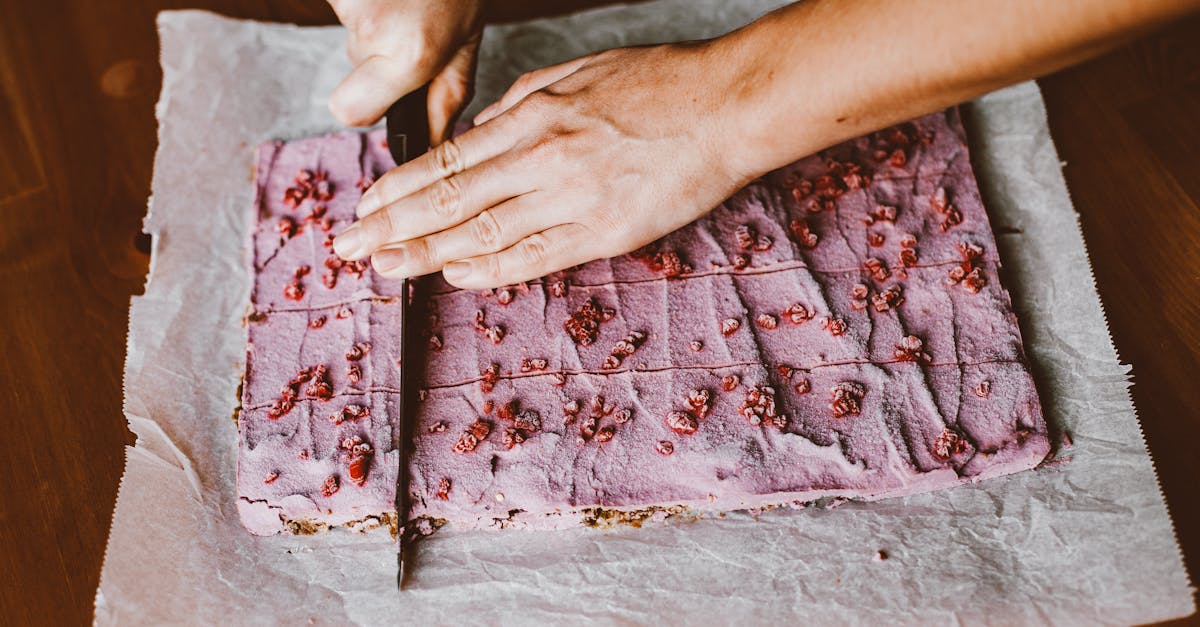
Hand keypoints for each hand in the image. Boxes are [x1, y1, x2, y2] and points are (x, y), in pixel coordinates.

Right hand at [327, 0, 481, 143]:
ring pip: (350, 37)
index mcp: (410, 55)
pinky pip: (343, 8)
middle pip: (350, 72)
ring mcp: (350, 2)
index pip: (348, 111)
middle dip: (373, 60)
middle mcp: (375, 29)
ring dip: (373, 25)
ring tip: (404, 3)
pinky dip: (361, 3)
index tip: (381, 92)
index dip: (362, 105)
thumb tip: (426, 145)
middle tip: (407, 28)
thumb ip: (445, 99)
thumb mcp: (465, 44)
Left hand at [332, 41, 760, 288]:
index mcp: (533, 117)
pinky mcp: (605, 231)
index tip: (366, 205)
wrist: (725, 109)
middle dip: (393, 225)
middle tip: (351, 247)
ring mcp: (573, 199)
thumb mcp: (575, 75)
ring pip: (483, 233)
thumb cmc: (657, 85)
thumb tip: (476, 138)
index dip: (399, 187)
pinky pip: (536, 257)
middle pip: (450, 200)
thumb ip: (519, 108)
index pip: (448, 161)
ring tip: (387, 267)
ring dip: (427, 253)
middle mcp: (543, 159)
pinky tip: (457, 276)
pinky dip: (492, 269)